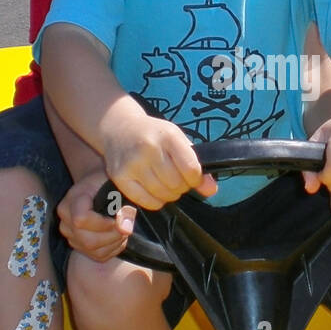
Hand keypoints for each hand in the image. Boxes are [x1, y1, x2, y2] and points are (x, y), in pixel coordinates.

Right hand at [57, 172, 134, 262]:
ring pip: (94, 250)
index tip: (119, 217)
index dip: (104, 223)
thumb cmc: (103, 182)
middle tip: (127, 225)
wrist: (94, 187)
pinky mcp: (79, 247)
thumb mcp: (111, 184)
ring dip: (115, 242)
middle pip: (88, 240)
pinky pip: (98, 256)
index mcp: (69, 203)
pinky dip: (114, 249)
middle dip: (113, 235)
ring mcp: (70, 236)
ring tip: (124, 229)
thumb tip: (126, 225)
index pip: (81, 220)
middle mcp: (65, 222)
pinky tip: (119, 237)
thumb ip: (120, 202)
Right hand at [101, 115, 216, 209]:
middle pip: (177, 184)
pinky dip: (155, 201)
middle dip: (182, 187)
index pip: (191, 169)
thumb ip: (197, 164)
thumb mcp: (177, 141)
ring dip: (169, 195)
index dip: (196, 179)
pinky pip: (146, 202)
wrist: (118, 128)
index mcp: (168, 136)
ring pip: (162, 194)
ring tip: (166, 184)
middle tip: (176, 180)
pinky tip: (154, 191)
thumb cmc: (153, 135)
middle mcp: (149, 148)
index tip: (192, 177)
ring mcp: (132, 163)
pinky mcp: (120, 176)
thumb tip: (211, 190)